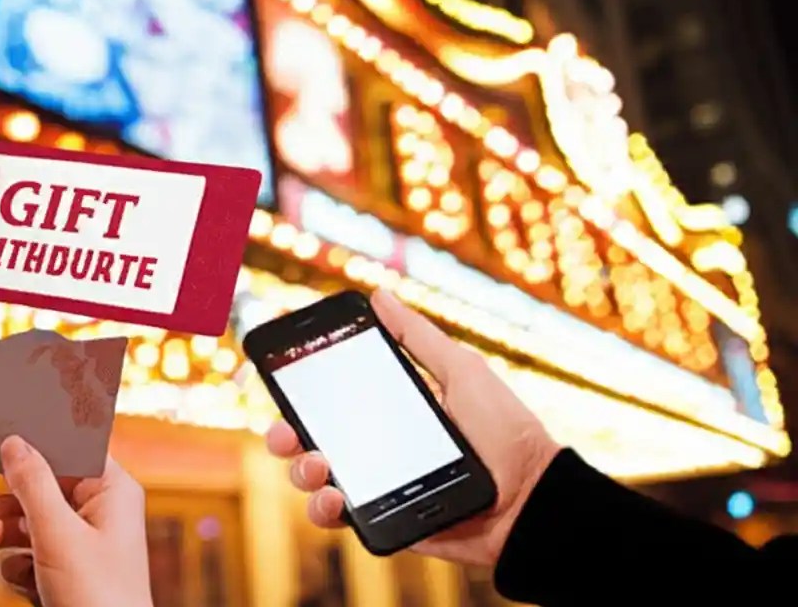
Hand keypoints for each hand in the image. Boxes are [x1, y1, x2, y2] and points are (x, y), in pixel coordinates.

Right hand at [0, 437, 151, 606]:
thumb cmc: (96, 595)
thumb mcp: (58, 534)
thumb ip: (33, 485)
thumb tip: (15, 443)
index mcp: (114, 491)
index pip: (74, 450)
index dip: (38, 445)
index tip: (0, 441)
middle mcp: (105, 514)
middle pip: (51, 487)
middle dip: (17, 498)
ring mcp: (90, 547)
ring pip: (41, 523)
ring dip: (13, 530)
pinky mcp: (75, 578)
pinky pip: (41, 557)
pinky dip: (24, 564)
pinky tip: (16, 575)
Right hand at [266, 290, 559, 566]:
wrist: (534, 497)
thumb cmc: (506, 430)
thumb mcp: (461, 372)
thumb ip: (418, 337)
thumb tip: (380, 294)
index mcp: (386, 412)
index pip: (329, 402)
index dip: (299, 393)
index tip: (283, 380)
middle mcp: (373, 450)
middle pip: (308, 443)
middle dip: (283, 436)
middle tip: (288, 431)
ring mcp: (376, 488)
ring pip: (314, 482)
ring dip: (301, 472)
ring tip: (319, 465)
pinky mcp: (385, 522)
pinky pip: (340, 519)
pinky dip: (324, 511)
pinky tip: (334, 498)